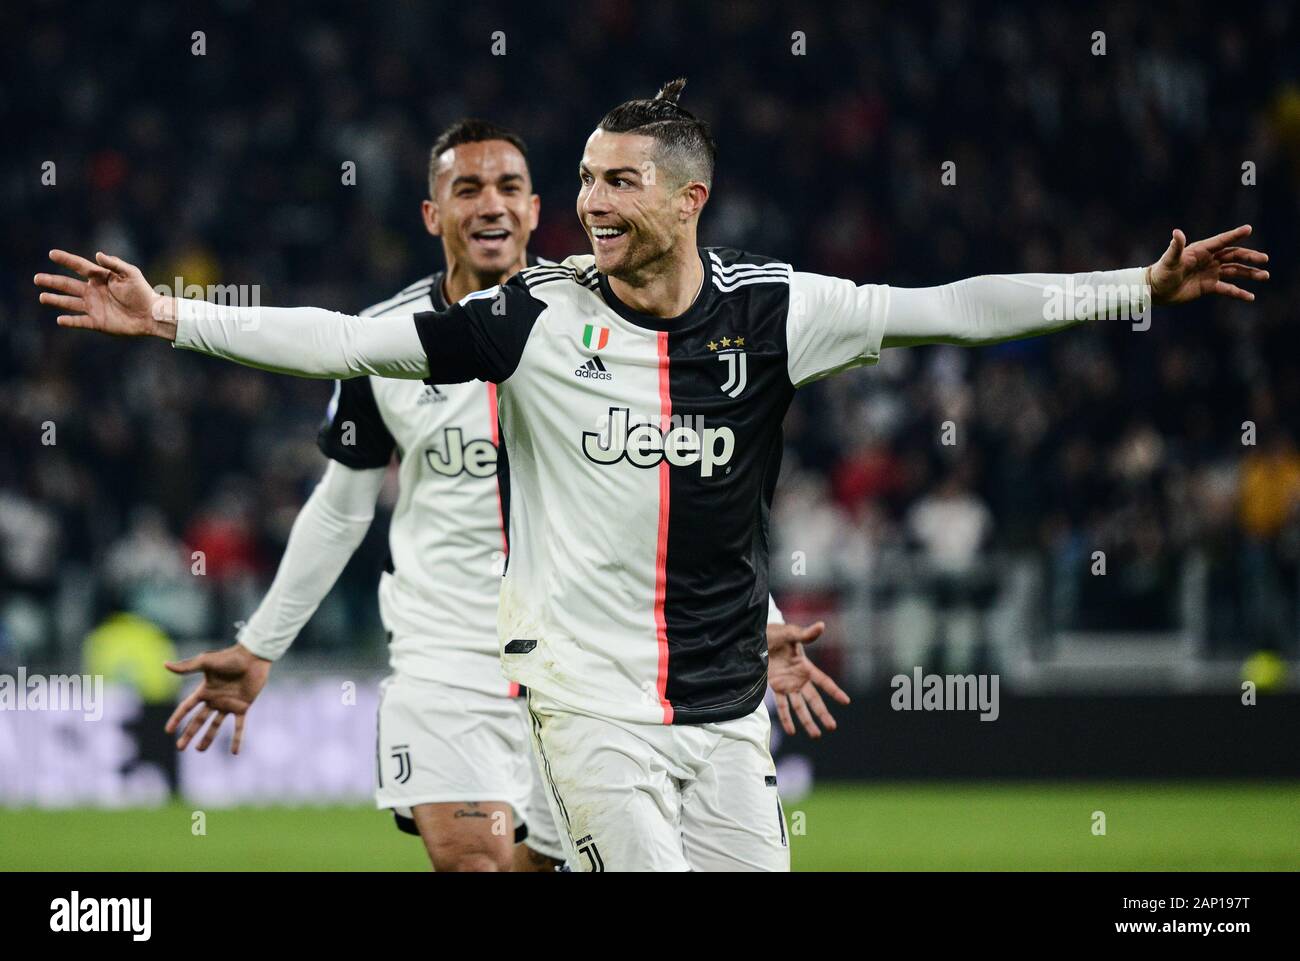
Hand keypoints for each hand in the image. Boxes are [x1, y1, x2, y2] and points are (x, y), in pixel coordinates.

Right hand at [35, 249, 171, 337]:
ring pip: (69, 302)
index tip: (52, 254)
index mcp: (100, 278)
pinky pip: (80, 321)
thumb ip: (114, 264)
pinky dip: (70, 321)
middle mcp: (93, 291)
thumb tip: (97, 254)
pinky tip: (59, 319)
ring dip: (55, 300)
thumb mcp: (131, 274)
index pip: (79, 267)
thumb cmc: (142, 292)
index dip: (66, 260)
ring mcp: (94, 307)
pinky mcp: (97, 322)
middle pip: (68, 285)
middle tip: (37, 278)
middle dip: (52, 281)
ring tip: (42, 297)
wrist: (151, 314)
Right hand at [164, 643, 271, 753]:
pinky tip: (235, 753)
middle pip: (198, 720)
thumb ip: (187, 667)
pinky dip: (237, 739)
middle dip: (189, 733)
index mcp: (204, 690)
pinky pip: (239, 726)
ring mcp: (229, 704)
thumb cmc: (230, 657)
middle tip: (180, 747)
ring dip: (208, 738)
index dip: (177, 718)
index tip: (168, 731)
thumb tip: (165, 665)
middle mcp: (215, 699)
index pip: (186, 708)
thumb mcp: (206, 662)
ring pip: (215, 725)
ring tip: (199, 750)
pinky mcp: (243, 707)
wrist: (253, 657)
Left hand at [766, 620, 849, 738]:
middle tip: (832, 727)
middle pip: (814, 700)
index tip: (846, 701)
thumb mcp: (790, 633)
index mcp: (806, 666)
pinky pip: (782, 706)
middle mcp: (799, 679)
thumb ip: (805, 634)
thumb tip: (821, 625)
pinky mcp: (775, 688)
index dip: (834, 691)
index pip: (823, 681)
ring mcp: (788, 685)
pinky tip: (791, 731)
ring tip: (816, 735)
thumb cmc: (776, 633)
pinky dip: (786, 718)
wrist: (757, 638)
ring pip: (800, 707)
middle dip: (823, 713)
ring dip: (807, 721)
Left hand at [1146, 225, 1268, 305]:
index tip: (1248, 229)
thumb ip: (1175, 247)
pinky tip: (1251, 297)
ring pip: (1235, 271)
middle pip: (1234, 256)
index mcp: (1201, 250)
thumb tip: (1176, 232)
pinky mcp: (1209, 286)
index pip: (1221, 241)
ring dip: (1250, 273)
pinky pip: (1227, 289)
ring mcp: (1211, 273)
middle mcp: (1209, 259)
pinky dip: (1239, 293)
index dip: (1234, 235)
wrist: (1155, 290)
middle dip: (1249, 257)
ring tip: (1265, 276)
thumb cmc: (1161, 272)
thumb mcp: (1169, 260)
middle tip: (1264, 259)